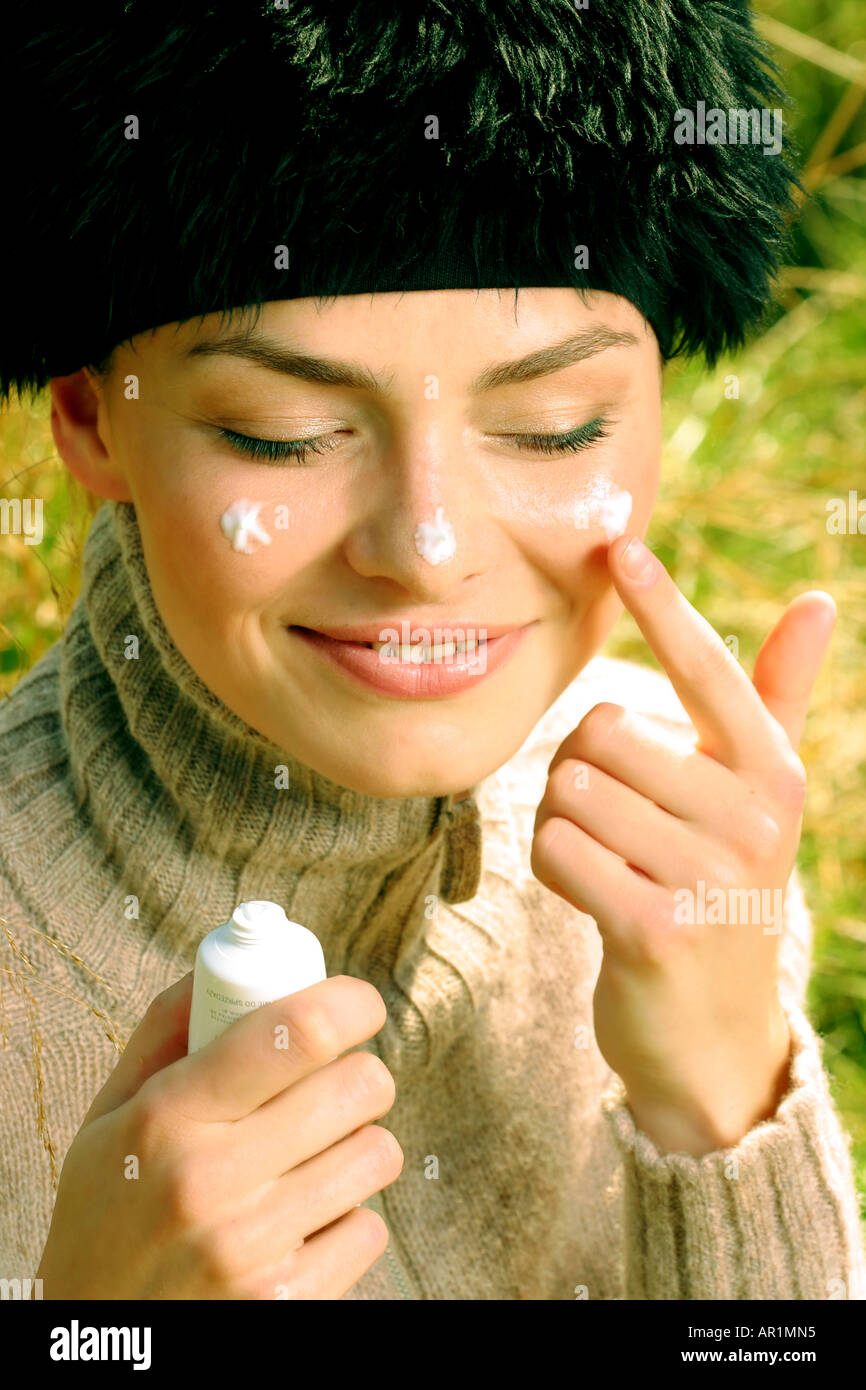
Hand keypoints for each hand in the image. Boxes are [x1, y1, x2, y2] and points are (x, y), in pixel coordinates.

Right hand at [37, 972, 401, 1297]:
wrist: (96, 1340)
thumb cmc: (104, 1214)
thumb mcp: (107, 1115)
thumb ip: (163, 1032)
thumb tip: (218, 967)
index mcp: (167, 1118)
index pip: (297, 1032)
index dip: (350, 1003)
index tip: (358, 1005)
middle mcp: (213, 1181)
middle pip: (358, 1085)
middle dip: (360, 1073)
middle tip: (335, 1083)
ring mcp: (254, 1248)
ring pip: (377, 1153)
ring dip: (358, 1144)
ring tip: (315, 1155)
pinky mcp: (289, 1303)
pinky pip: (371, 1229)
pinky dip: (349, 1218)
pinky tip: (304, 1220)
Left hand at [531, 532, 836, 1156]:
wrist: (715, 1036)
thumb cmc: (720, 889)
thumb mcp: (758, 797)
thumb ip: (776, 698)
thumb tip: (818, 599)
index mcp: (771, 771)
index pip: (706, 668)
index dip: (660, 604)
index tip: (618, 544)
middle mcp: (751, 816)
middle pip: (598, 732)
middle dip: (583, 775)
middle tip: (621, 827)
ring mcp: (706, 875)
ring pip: (568, 790)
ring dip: (564, 825)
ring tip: (611, 862)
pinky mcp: (653, 928)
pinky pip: (555, 850)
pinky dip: (552, 867)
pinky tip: (592, 896)